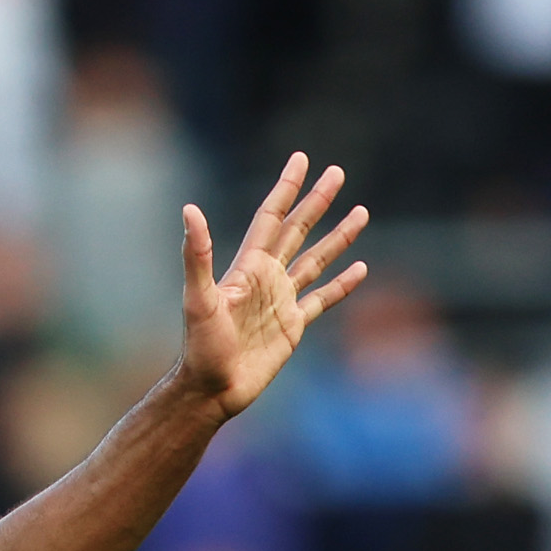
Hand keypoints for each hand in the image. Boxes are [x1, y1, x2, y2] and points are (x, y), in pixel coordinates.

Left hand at [180, 152, 368, 419]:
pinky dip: (341, 284)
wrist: (211, 390)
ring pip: (315, 261)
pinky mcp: (292, 327)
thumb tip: (189, 210)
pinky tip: (360, 269)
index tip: (301, 160)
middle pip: (297, 231)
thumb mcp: (198, 299)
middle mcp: (267, 279)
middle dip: (316, 202)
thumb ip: (197, 256)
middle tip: (337, 172)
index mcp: (248, 267)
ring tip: (361, 213)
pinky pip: (322, 300)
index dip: (286, 189)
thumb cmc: (201, 348)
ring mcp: (281, 302)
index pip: (271, 218)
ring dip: (337, 238)